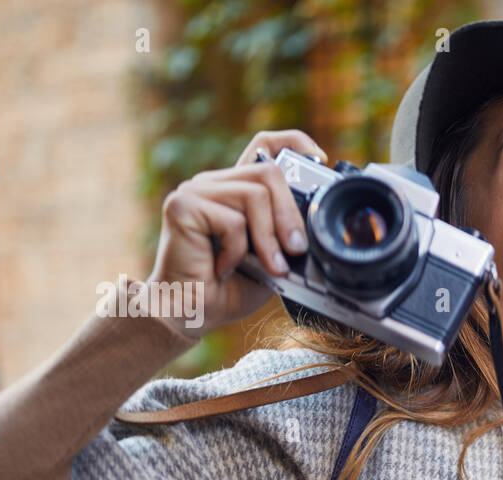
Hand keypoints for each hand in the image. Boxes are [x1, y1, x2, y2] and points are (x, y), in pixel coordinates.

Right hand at [145, 129, 327, 338]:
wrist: (192, 312)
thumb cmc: (229, 288)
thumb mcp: (272, 257)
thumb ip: (287, 235)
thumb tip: (315, 227)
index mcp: (235, 190)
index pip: (264, 146)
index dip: (295, 142)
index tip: (320, 159)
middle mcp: (214, 183)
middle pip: (268, 172)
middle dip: (291, 215)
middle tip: (297, 250)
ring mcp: (195, 191)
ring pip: (255, 195)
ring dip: (269, 238)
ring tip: (270, 268)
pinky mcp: (182, 206)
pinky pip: (232, 220)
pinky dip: (238, 251)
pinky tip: (223, 268)